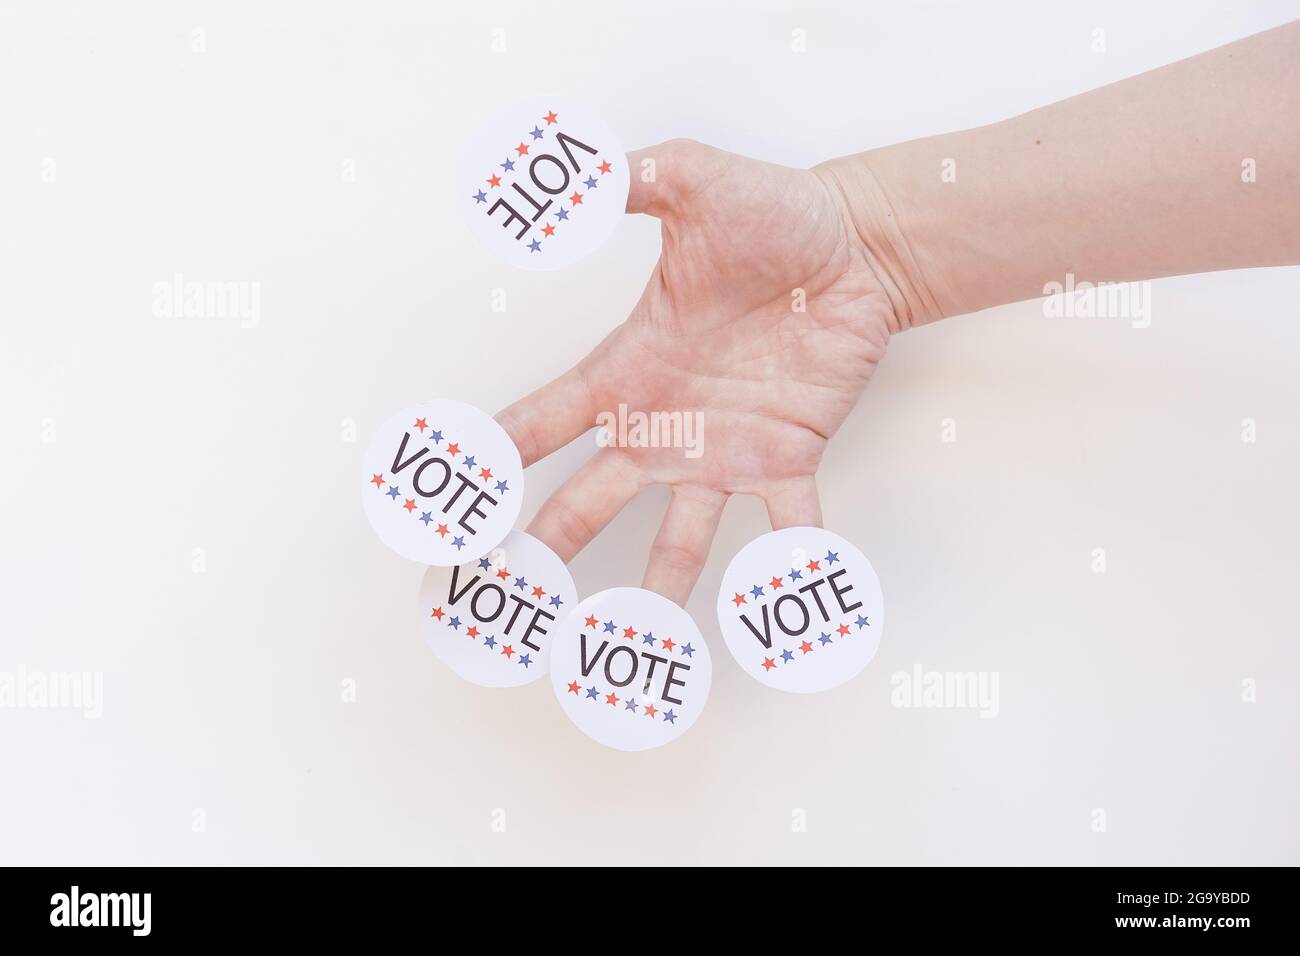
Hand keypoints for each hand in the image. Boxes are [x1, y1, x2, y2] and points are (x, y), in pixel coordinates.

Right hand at [497, 139, 898, 603]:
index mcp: (629, 371)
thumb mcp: (695, 183)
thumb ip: (634, 181)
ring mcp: (725, 451)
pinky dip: (784, 567)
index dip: (496, 460)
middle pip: (590, 500)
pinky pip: (787, 526)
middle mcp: (665, 424)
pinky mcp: (788, 460)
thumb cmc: (773, 215)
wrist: (855, 246)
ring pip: (679, 538)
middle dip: (546, 548)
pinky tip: (770, 621)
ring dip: (657, 590)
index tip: (455, 503)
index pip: (545, 422)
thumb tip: (569, 177)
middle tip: (508, 599)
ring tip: (631, 646)